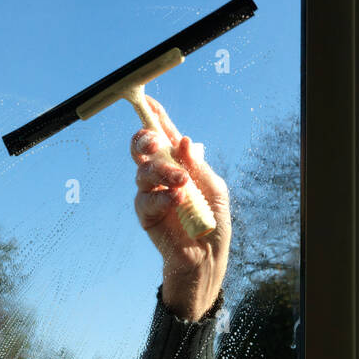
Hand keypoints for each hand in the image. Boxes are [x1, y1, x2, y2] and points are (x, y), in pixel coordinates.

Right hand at [130, 95, 230, 321]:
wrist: (206, 258)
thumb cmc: (213, 222)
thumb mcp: (214, 189)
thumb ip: (198, 166)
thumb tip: (185, 140)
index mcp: (180, 163)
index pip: (165, 134)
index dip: (156, 116)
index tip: (148, 100)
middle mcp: (162, 175)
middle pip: (144, 148)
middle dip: (147, 142)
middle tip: (158, 146)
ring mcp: (152, 194)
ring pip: (143, 172)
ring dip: (162, 174)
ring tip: (181, 185)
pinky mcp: (146, 215)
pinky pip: (145, 199)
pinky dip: (161, 198)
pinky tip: (176, 202)